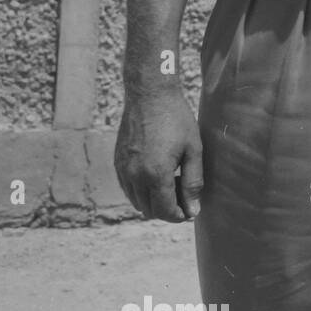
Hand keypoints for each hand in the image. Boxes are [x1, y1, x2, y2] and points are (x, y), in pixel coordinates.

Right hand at [114, 88, 202, 222]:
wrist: (150, 95)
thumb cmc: (176, 119)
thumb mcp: (193, 149)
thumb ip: (193, 182)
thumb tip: (193, 209)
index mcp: (155, 174)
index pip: (164, 211)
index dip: (178, 216)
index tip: (189, 211)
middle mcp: (134, 176)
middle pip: (149, 210)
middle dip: (167, 208)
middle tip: (183, 192)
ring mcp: (123, 170)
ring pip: (137, 201)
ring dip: (153, 200)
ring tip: (172, 180)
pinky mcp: (117, 163)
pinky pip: (128, 188)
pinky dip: (141, 190)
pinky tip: (156, 173)